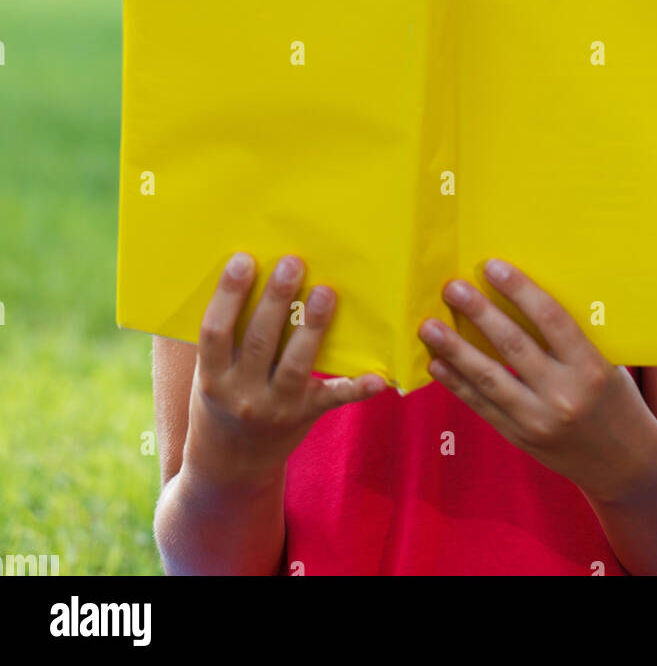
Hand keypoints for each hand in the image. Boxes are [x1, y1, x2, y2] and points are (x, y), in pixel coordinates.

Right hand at [184, 252, 386, 486]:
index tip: (244, 259)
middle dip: (276, 300)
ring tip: (326, 291)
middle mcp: (243, 395)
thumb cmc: (220, 400)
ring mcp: (276, 408)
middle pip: (260, 342)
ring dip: (313, 327)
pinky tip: (378, 376)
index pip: (216, 332)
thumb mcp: (209, 373)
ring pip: (296, 365)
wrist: (229, 465)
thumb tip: (246, 270)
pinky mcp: (306, 415)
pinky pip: (333, 399)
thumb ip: (226, 336)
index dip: (228, 295)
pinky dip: (357, 388)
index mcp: (212, 378)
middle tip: (293, 263)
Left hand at [418, 259, 656, 502]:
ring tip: (428, 326)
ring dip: (454, 349)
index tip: (493, 266)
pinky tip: (437, 362)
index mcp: (591, 368)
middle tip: (452, 287)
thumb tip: (523, 295)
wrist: (626, 465)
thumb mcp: (607, 364)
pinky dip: (457, 383)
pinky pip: (482, 406)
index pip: (551, 319)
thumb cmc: (616, 400)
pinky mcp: (520, 438)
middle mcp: (564, 395)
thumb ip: (571, 338)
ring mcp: (538, 420)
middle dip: (478, 313)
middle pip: (512, 345)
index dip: (520, 289)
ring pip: (488, 378)